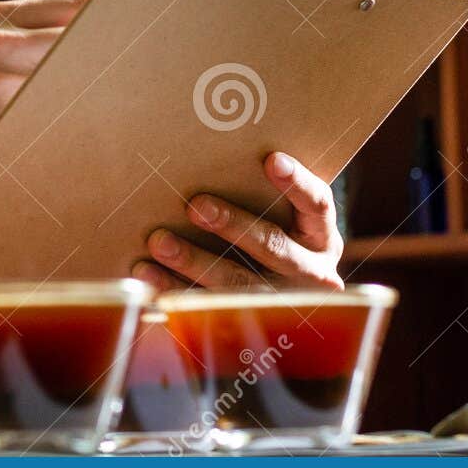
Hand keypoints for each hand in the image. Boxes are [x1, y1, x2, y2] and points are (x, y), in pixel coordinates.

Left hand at [132, 152, 343, 290]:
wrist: (288, 297)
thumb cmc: (273, 233)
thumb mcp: (282, 215)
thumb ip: (259, 191)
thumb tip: (208, 147)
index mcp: (321, 236)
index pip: (317, 205)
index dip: (297, 183)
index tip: (272, 159)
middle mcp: (311, 272)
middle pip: (274, 248)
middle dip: (233, 226)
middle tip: (195, 206)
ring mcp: (282, 301)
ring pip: (239, 283)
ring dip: (195, 261)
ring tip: (159, 241)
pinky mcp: (247, 320)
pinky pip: (208, 306)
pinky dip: (174, 288)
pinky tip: (146, 271)